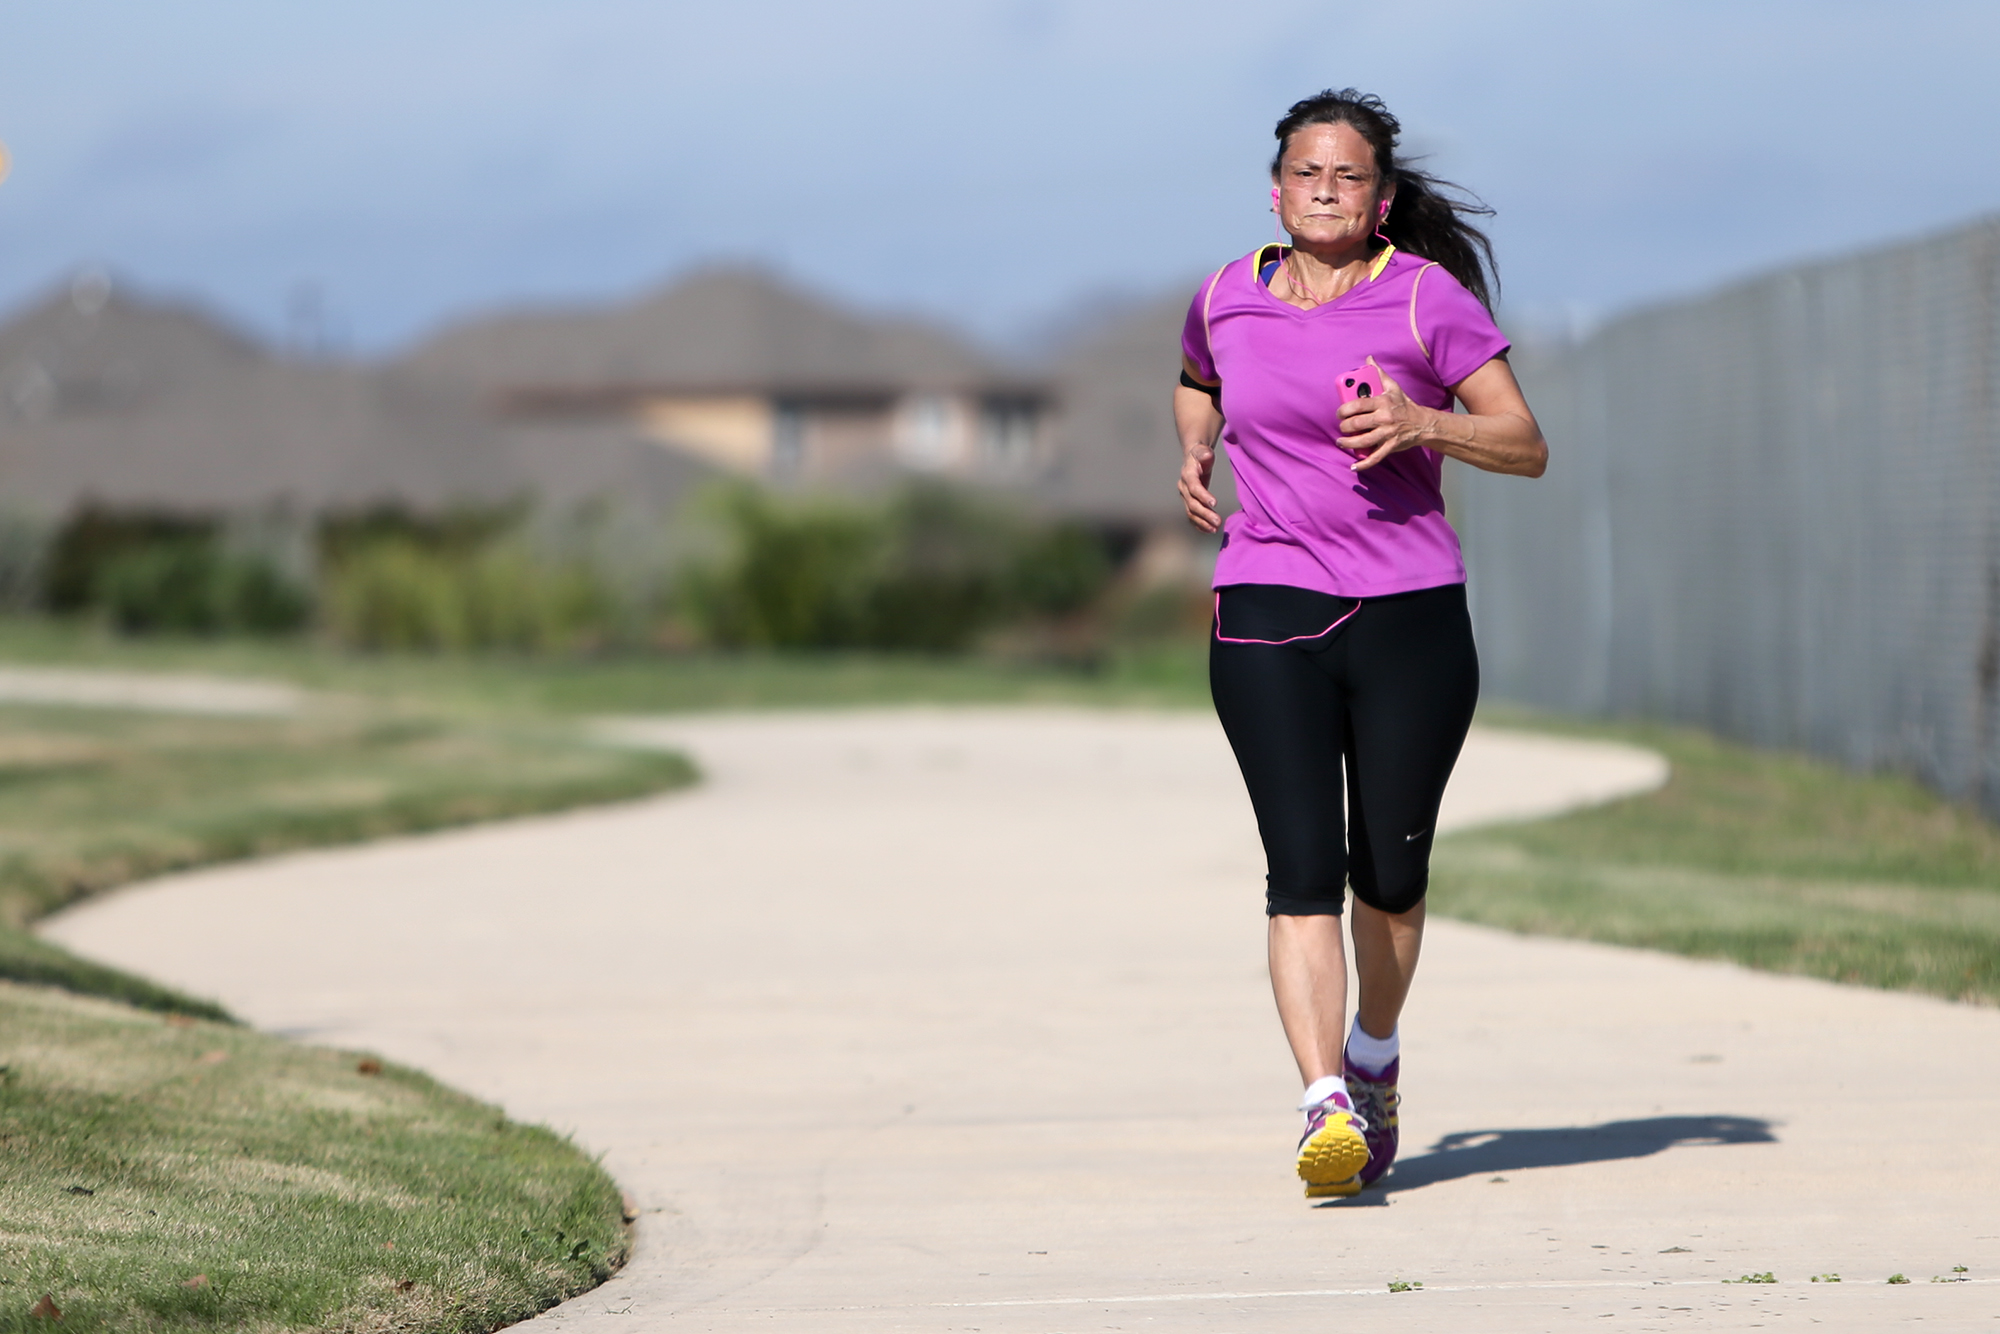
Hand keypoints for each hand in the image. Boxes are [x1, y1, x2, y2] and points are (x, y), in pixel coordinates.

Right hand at [1178, 443, 1219, 532]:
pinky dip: (1199, 525)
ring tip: (1215, 529)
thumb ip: (1204, 453)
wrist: (1194, 459)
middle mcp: (1183, 487)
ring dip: (1202, 522)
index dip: (1203, 496)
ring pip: (1191, 512)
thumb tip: (1206, 455)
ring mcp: (1185, 497)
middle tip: (1218, 522)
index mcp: (1187, 475)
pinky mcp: (1189, 502)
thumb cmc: (1200, 455)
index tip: (1214, 504)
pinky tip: (1208, 530)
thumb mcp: (1202, 450)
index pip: (1194, 487)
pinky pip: (1192, 516)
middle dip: (1204, 514)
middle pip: (1192, 504)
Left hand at [1338, 357, 1444, 471]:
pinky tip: (1354, 465)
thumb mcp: (1393, 387)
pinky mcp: (1391, 446)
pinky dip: (1364, 463)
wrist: (1423, 423)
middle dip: (1344, 427)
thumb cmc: (1404, 404)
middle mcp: (1385, 418)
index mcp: (1383, 402)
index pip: (1357, 405)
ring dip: (1348, 443)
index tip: (1339, 413)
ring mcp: (1388, 434)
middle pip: (1357, 424)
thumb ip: (1378, 374)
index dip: (1343, 410)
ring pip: (1363, 441)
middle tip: (1341, 427)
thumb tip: (1369, 359)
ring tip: (1341, 442)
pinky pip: (1376, 457)